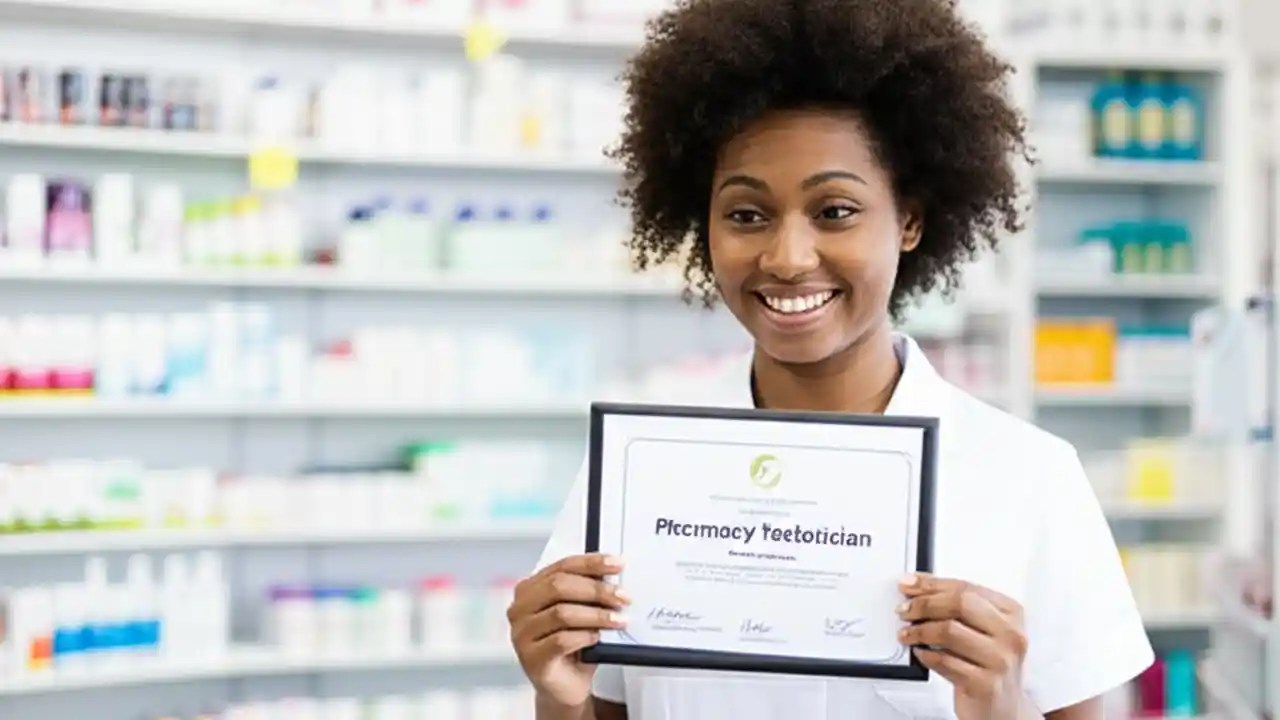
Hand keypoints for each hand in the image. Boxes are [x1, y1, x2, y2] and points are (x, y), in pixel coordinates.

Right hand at [508, 554, 630, 707]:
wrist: (566, 685)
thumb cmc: (574, 645)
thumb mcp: (581, 612)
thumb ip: (587, 594)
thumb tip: (612, 578)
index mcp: (530, 590)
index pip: (561, 567)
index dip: (591, 563)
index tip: (617, 564)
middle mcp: (520, 609)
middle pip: (558, 587)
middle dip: (596, 589)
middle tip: (622, 597)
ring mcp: (521, 635)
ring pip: (561, 614)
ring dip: (595, 615)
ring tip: (618, 619)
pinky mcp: (531, 659)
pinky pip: (560, 641)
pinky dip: (584, 636)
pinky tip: (598, 637)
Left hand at [897, 574, 1035, 719]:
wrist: (1004, 709)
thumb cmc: (988, 664)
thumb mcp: (981, 630)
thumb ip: (953, 605)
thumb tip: (915, 586)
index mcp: (1011, 613)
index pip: (966, 587)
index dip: (931, 584)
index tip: (908, 585)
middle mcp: (1011, 635)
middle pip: (960, 603)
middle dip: (924, 604)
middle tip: (904, 610)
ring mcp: (1000, 660)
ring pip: (950, 631)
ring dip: (920, 630)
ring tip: (907, 634)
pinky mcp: (986, 685)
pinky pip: (946, 662)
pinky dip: (926, 655)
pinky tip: (920, 654)